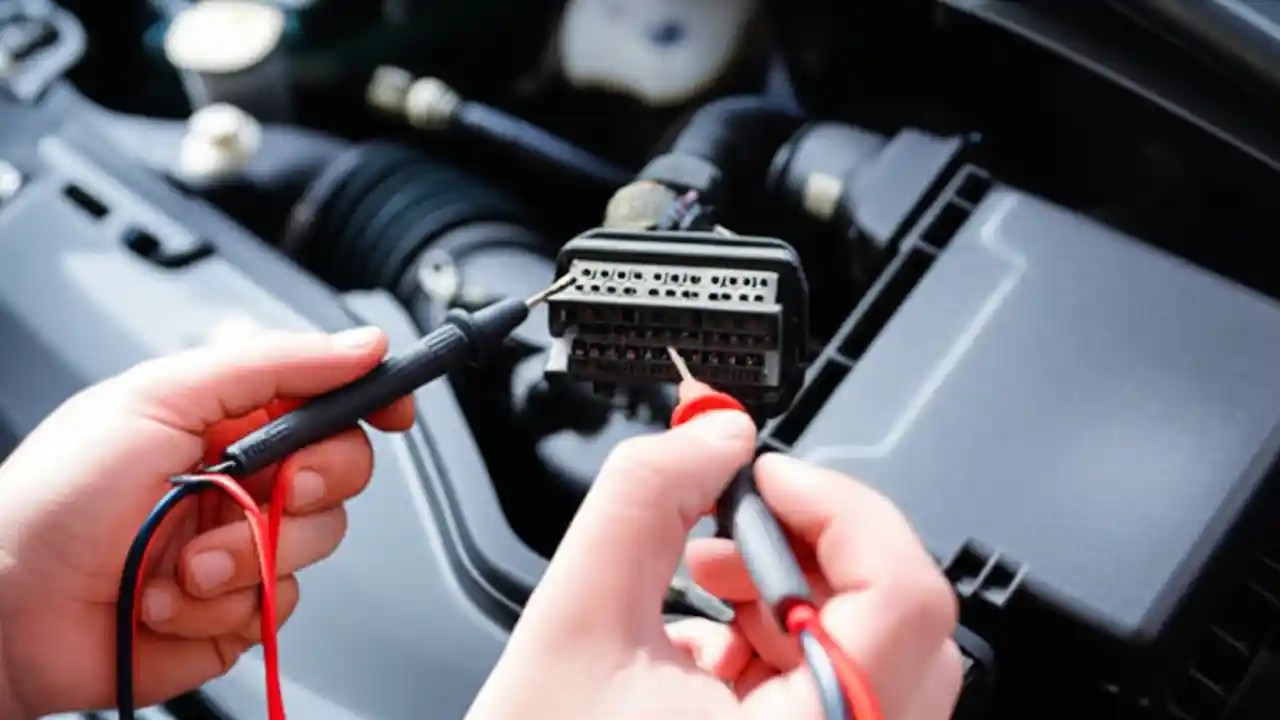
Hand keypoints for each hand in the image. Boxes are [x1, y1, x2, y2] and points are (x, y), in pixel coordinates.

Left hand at [0, 328, 412, 716]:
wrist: (5, 611)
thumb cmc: (55, 497)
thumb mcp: (160, 397)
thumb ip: (272, 363)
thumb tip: (360, 344)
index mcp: (229, 417)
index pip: (328, 396)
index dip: (372, 399)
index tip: (394, 411)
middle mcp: (245, 478)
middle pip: (343, 468)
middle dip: (313, 480)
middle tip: (270, 488)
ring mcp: (245, 545)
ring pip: (319, 540)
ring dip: (248, 553)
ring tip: (180, 560)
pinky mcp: (240, 608)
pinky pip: (282, 603)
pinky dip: (224, 603)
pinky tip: (168, 597)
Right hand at [467, 382, 960, 719]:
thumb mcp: (572, 625)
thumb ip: (642, 501)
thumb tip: (712, 435)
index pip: (904, 597)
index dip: (838, 507)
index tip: (764, 478)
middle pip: (899, 618)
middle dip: (806, 549)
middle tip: (725, 532)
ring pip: (877, 651)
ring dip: (792, 595)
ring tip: (702, 593)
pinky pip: (848, 690)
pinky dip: (787, 644)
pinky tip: (711, 646)